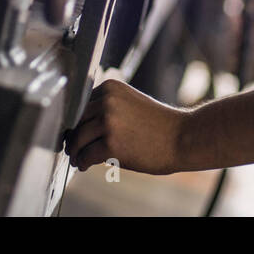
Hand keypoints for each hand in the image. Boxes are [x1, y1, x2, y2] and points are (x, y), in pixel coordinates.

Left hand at [64, 78, 188, 174]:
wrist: (182, 137)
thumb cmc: (158, 124)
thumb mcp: (131, 102)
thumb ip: (107, 107)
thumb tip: (79, 126)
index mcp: (111, 87)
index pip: (80, 103)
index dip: (75, 120)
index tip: (73, 131)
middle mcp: (107, 101)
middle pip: (76, 121)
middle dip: (72, 136)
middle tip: (72, 148)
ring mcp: (109, 122)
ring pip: (78, 139)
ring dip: (75, 151)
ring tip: (77, 159)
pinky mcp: (111, 144)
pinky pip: (86, 155)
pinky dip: (82, 162)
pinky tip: (84, 165)